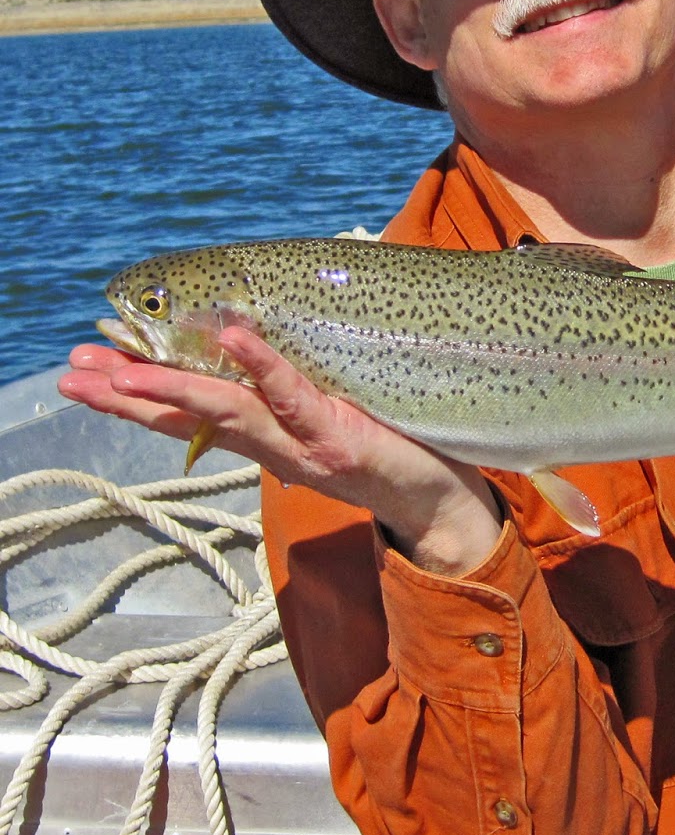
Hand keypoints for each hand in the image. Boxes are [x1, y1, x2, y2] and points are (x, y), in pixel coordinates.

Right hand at [58, 329, 501, 573]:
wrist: (443, 502)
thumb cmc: (391, 444)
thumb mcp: (328, 416)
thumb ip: (293, 387)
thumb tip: (263, 332)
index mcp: (265, 437)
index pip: (187, 414)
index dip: (135, 394)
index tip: (85, 370)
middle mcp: (273, 444)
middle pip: (186, 417)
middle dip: (125, 395)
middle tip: (70, 374)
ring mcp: (302, 443)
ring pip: (225, 410)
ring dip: (169, 388)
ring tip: (118, 371)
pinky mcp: (341, 437)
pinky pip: (296, 396)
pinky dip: (263, 366)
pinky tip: (233, 336)